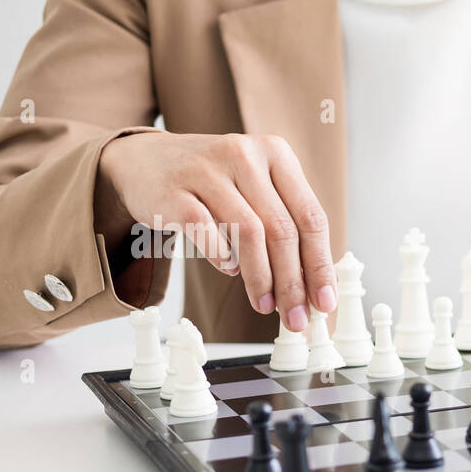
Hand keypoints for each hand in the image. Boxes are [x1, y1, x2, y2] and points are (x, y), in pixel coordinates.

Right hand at [96, 132, 335, 329]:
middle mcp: (245, 155)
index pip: (311, 217)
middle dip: (293, 282)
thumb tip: (313, 287)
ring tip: (265, 305)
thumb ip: (286, 225)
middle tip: (296, 317)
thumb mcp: (257, 188)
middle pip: (282, 230)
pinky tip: (230, 270)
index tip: (325, 302)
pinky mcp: (173, 190)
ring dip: (261, 278)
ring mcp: (206, 170)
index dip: (320, 265)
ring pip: (249, 233)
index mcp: (276, 153)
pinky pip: (206, 231)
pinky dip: (223, 257)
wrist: (145, 161)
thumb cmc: (214, 184)